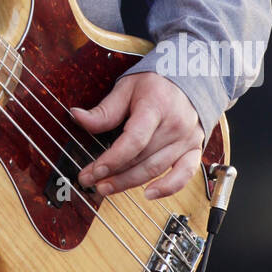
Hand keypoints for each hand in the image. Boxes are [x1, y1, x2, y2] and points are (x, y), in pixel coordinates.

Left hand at [73, 71, 204, 199]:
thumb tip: (77, 117)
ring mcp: (187, 139)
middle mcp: (175, 125)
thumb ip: (105, 109)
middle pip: (141, 158)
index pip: (134, 139)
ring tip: (106, 188)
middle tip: (90, 181)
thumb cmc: (156, 83)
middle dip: (113, 174)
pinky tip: (149, 194)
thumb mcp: (127, 87)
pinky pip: (184, 175)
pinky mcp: (194, 149)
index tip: (94, 170)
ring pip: (156, 169)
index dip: (112, 158)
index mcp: (156, 105)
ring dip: (129, 183)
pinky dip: (168, 188)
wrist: (191, 77)